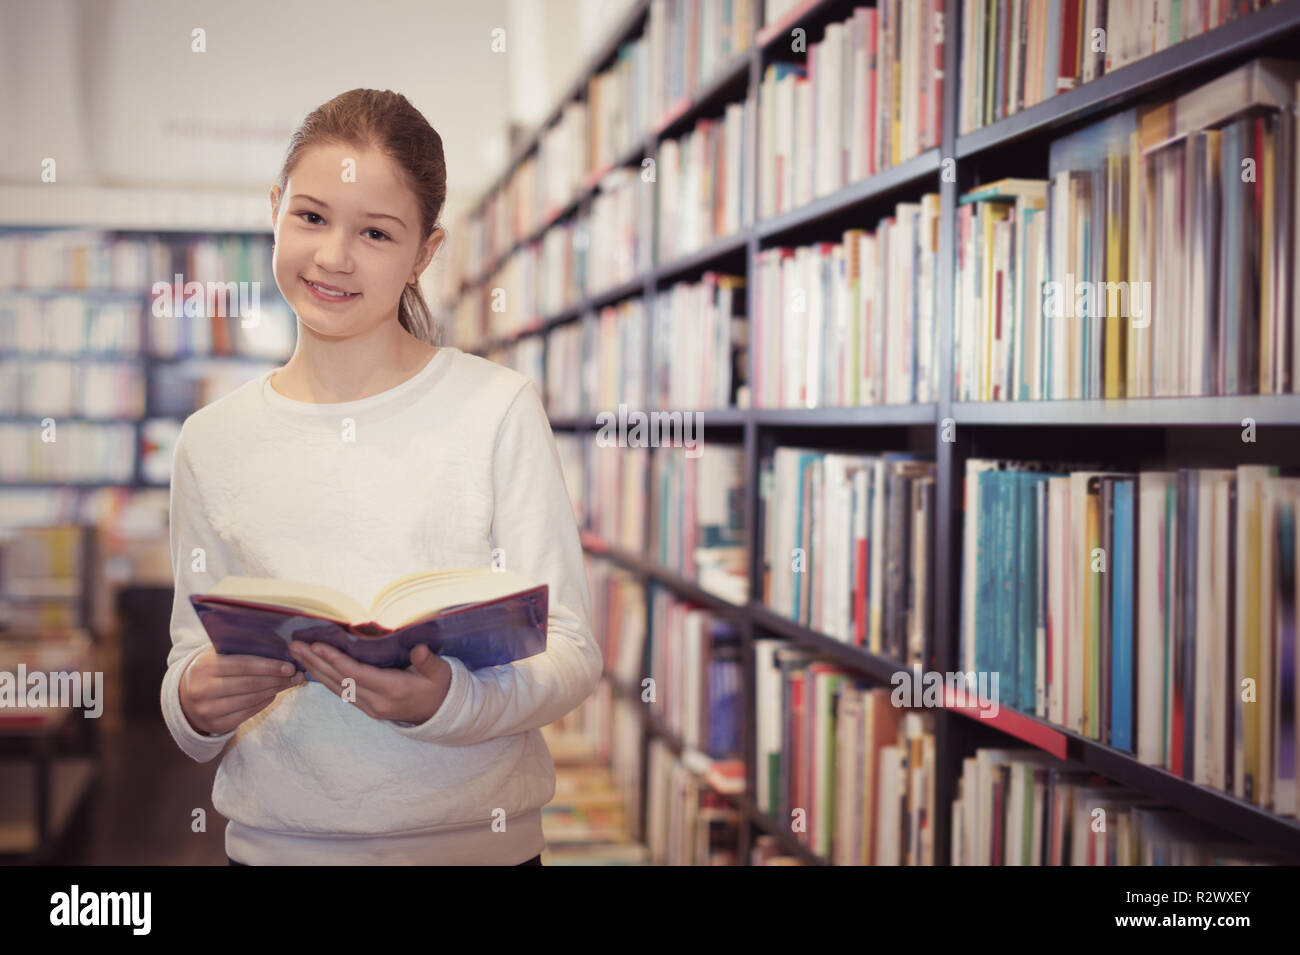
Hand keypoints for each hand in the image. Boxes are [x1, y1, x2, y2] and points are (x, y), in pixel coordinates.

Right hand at [180, 646, 305, 735]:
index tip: (289, 666)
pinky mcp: (217, 725)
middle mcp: (204, 690)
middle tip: (296, 675)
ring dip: (274, 690)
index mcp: (204, 667)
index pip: (243, 665)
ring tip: (289, 683)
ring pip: (251, 699)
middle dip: (276, 679)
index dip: (268, 666)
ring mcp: (209, 710)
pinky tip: (273, 694)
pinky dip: (264, 702)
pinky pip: (248, 713)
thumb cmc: (209, 671)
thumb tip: (276, 644)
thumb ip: (239, 648)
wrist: (185, 699)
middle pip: (250, 684)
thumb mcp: (216, 655)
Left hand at [288, 641, 452, 724]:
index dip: (336, 660)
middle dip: (316, 662)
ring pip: (336, 688)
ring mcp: (369, 707)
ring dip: (315, 669)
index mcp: (393, 690)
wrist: (440, 712)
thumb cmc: (439, 686)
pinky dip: (325, 678)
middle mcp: (376, 701)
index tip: (317, 645)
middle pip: (339, 681)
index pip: (357, 674)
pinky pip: (341, 692)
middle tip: (294, 646)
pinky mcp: (366, 707)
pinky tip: (312, 667)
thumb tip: (420, 649)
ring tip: (296, 653)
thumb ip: (428, 661)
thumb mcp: (439, 672)